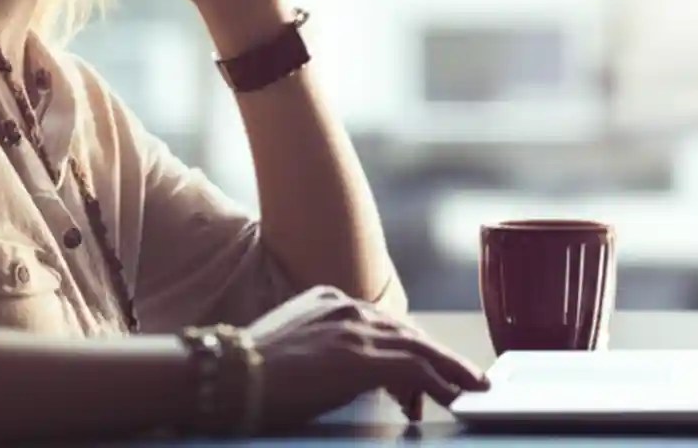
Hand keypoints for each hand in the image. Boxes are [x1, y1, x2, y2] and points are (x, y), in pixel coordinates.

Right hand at [248, 286, 489, 427]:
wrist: (224, 375)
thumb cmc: (245, 374)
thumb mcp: (290, 349)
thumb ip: (321, 352)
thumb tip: (343, 376)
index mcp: (330, 301)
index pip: (384, 323)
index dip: (410, 350)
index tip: (426, 373)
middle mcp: (347, 308)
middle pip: (407, 332)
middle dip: (439, 357)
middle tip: (466, 378)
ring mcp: (354, 329)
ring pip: (419, 347)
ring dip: (450, 369)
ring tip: (474, 387)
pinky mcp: (359, 356)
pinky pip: (415, 368)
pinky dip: (440, 382)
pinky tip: (454, 396)